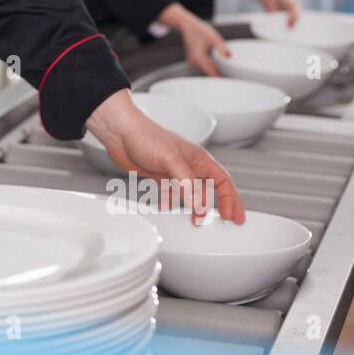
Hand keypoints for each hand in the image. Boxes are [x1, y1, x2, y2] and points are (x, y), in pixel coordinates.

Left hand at [88, 90, 245, 224]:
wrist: (120, 133)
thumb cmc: (145, 136)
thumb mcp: (171, 159)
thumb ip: (186, 182)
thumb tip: (198, 204)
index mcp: (198, 158)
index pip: (223, 181)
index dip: (231, 199)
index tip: (234, 216)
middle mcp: (189, 165)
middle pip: (209, 189)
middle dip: (218, 206)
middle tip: (224, 221)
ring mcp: (174, 171)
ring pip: (191, 193)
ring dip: (194, 207)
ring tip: (195, 221)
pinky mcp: (159, 176)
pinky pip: (171, 193)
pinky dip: (171, 203)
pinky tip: (167, 209)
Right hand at [158, 3, 229, 76]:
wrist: (187, 26)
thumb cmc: (199, 30)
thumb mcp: (213, 38)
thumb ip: (222, 48)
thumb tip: (230, 57)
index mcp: (199, 59)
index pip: (212, 74)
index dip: (221, 78)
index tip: (229, 81)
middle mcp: (194, 63)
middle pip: (210, 73)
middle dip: (220, 72)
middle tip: (230, 71)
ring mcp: (193, 63)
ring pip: (207, 69)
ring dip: (215, 67)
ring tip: (220, 59)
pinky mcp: (193, 61)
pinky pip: (204, 66)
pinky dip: (210, 63)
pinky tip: (212, 56)